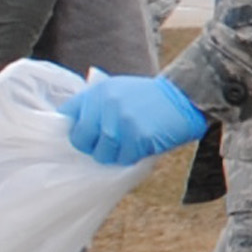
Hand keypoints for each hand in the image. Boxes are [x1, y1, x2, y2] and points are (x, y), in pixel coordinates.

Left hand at [65, 75, 204, 166]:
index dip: (73, 131)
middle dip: (93, 146)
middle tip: (110, 145)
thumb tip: (75, 131)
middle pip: (80, 139)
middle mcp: (104, 104)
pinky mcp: (136, 135)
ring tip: (129, 145)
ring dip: (114, 155)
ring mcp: (120, 120)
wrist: (185, 98)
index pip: (66, 116)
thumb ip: (96, 107)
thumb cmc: (150, 100)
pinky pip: (123, 159)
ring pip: (101, 154)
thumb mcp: (118, 92)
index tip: (83, 138)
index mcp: (97, 92)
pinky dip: (131, 158)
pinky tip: (142, 147)